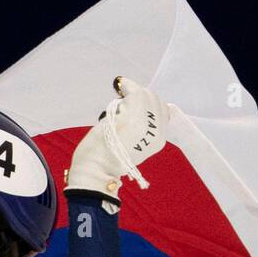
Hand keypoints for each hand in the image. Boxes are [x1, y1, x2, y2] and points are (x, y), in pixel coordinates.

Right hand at [64, 75, 168, 206]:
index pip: (138, 93)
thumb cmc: (96, 145)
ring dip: (147, 104)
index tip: (120, 85)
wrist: (100, 171)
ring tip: (132, 109)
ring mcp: (157, 135)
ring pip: (159, 107)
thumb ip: (124, 105)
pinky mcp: (158, 143)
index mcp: (136, 118)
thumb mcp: (108, 118)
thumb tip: (130, 93)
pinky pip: (162, 120)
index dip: (129, 87)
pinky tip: (139, 118)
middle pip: (151, 98)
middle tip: (125, 97)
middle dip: (139, 95)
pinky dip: (152, 115)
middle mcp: (151, 126)